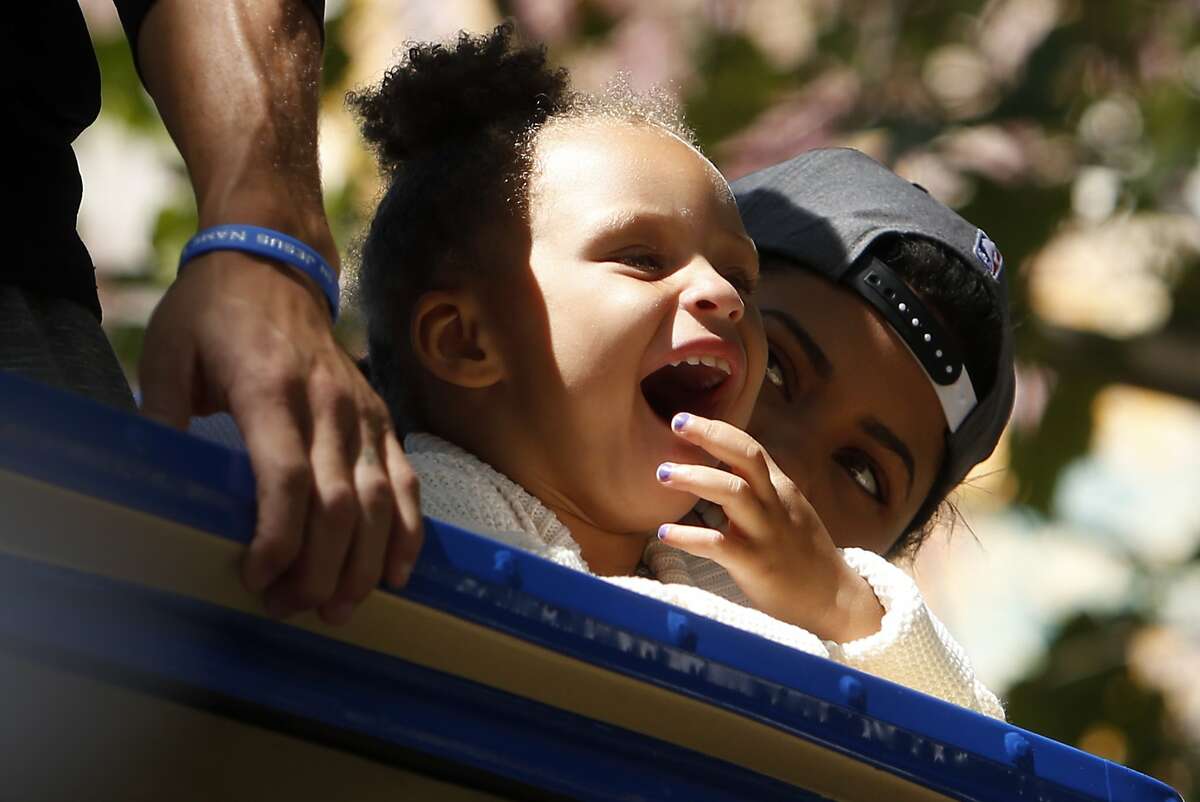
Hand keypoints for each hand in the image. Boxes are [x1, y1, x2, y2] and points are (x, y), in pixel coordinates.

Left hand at [138, 252, 422, 624]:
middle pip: (339, 503)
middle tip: (291, 608)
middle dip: (319, 568)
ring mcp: (362, 411)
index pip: (286, 478)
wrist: (274, 261)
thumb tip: (147, 485)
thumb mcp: (168, 353)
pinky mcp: (381, 417)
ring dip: (364, 563)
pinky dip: (408, 530)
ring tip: (338, 609)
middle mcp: (327, 403)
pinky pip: (407, 480)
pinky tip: (395, 572)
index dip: (276, 538)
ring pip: (381, 501)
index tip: (256, 577)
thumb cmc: (213, 311)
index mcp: (269, 389)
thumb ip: (161, 418)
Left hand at [654, 412, 881, 641]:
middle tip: (676, 423)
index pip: (750, 448)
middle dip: (711, 436)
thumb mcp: (787, 510)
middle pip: (746, 457)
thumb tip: (725, 462)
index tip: (684, 418)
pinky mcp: (757, 565)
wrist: (835, 600)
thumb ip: (761, 486)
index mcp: (781, 489)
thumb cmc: (804, 554)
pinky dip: (689, 537)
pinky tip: (664, 533)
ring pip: (733, 492)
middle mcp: (775, 504)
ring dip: (696, 478)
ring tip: (662, 474)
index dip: (717, 430)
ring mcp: (767, 534)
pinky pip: (719, 545)